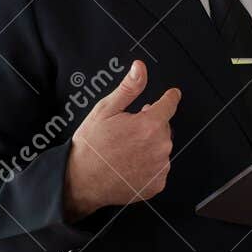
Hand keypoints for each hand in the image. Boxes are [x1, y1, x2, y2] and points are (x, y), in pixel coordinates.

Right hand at [63, 59, 179, 220]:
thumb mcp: (105, 111)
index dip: (169, 98)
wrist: (80, 182)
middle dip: (150, 125)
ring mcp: (160, 167)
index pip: (169, 104)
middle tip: (127, 131)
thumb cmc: (91, 146)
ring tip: (126, 151)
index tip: (171, 95)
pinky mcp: (157, 184)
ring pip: (161, 148)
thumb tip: (140, 68)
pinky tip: (130, 165)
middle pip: (164, 127)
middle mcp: (160, 146)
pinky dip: (148, 166)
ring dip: (150, 146)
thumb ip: (128, 88)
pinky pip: (159, 168)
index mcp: (150, 125)